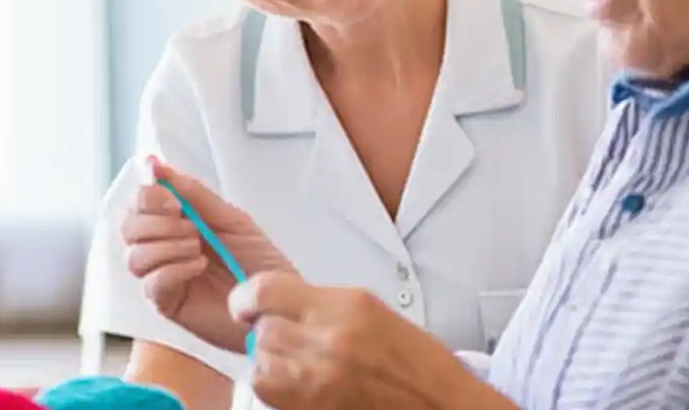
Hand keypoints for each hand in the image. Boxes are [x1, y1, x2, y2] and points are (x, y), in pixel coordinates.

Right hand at [120, 157, 295, 352]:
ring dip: (167, 246)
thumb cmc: (259, 262)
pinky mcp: (168, 304)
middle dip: (156, 222)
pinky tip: (199, 267)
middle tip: (191, 227)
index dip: (147, 196)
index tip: (173, 200)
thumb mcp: (231, 219)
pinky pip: (151, 284)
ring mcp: (164, 276)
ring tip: (198, 249)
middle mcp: (164, 247)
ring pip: (134, 257)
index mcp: (176, 222)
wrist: (278, 302)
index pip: (139, 202)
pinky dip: (174, 270)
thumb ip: (194, 193)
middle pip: (128, 228)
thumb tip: (155, 165)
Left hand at [229, 273, 516, 409]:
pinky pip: (268, 390)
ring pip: (261, 360)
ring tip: (299, 364)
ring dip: (272, 360)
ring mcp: (317, 380)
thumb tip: (282, 304)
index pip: (266, 291)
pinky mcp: (310, 407)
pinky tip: (298, 385)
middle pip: (263, 328)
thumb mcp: (372, 313)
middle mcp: (329, 341)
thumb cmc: (419, 367)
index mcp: (347, 307)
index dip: (247, 298)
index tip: (246, 304)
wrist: (441, 408)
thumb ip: (323, 305)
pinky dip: (275, 387)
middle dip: (269, 331)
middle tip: (289, 338)